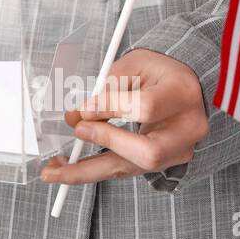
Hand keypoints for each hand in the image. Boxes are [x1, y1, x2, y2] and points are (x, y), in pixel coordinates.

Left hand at [40, 49, 209, 185]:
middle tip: (76, 132)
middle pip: (148, 152)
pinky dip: (92, 171)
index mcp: (181, 94)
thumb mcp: (132, 66)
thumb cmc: (157, 71)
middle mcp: (187, 129)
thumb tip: (75, 117)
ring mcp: (178, 151)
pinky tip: (66, 169)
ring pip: (131, 169)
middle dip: (106, 143)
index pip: (146, 107)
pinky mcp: (162, 164)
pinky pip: (123, 170)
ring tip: (52, 170)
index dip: (110, 108)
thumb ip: (105, 89)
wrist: (185, 87)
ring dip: (86, 171)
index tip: (84, 108)